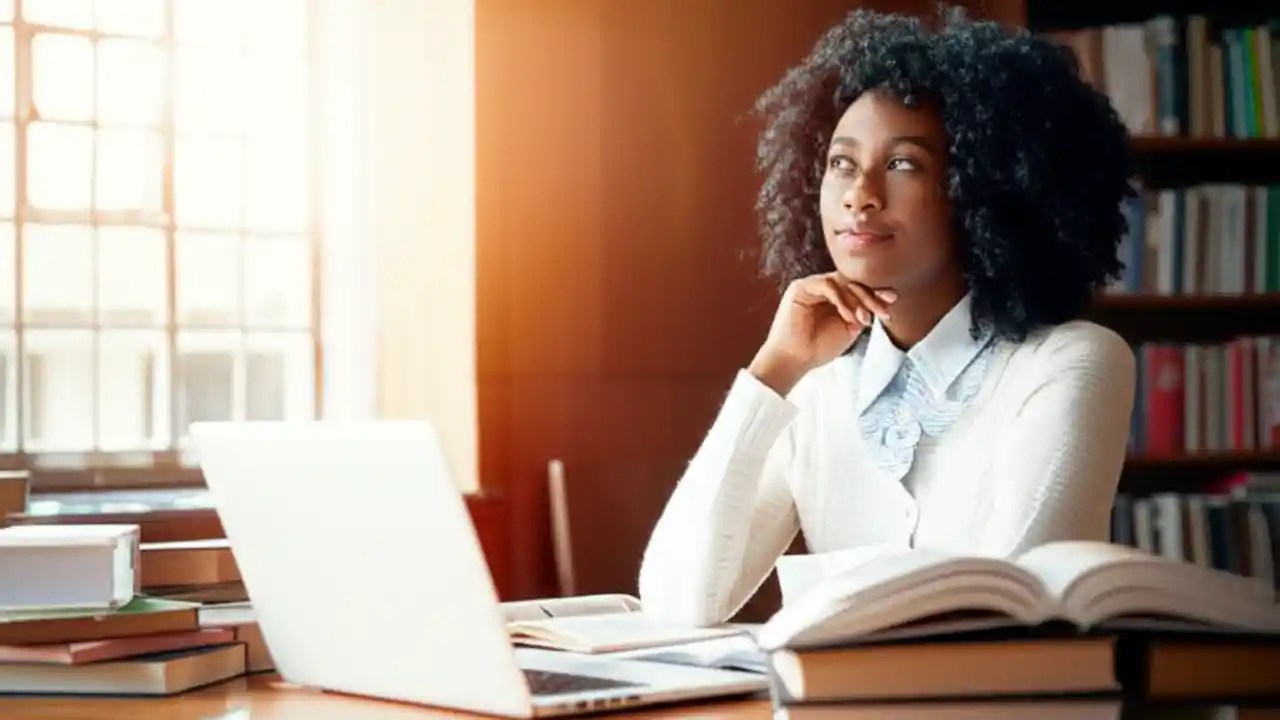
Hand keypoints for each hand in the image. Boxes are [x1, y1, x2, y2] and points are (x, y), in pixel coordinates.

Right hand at [748, 272, 894, 395]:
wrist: (795, 361)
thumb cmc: (818, 348)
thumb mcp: (849, 328)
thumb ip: (862, 312)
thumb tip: (881, 300)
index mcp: (834, 296)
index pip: (858, 286)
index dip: (876, 291)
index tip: (892, 300)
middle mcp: (823, 287)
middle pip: (852, 281)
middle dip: (871, 295)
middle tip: (883, 310)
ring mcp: (811, 286)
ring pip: (842, 281)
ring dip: (857, 299)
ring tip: (864, 319)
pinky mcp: (800, 288)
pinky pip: (827, 284)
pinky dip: (841, 300)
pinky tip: (848, 316)